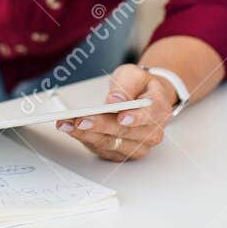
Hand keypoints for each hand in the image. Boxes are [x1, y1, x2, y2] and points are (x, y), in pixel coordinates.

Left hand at [58, 64, 174, 161]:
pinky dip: (83, 138)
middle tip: (81, 119)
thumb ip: (127, 84)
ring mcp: (136, 146)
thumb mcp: (135, 74)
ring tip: (67, 124)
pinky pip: (100, 148)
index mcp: (159, 111)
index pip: (149, 116)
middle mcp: (150, 133)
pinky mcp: (120, 152)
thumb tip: (117, 99)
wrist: (142, 99)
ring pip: (109, 143)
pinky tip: (70, 129)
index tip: (121, 116)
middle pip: (124, 132)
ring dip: (85, 134)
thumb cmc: (139, 87)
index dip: (135, 118)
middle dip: (100, 125)